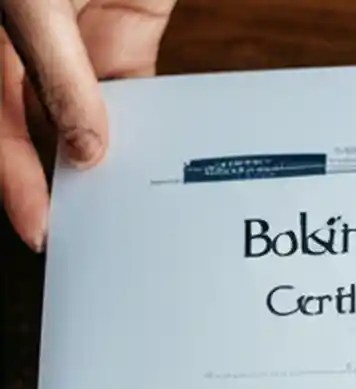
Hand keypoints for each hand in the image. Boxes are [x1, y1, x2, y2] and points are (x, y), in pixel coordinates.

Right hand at [1, 0, 174, 251]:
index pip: (6, 132)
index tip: (42, 232)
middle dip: (75, 181)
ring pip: (102, 118)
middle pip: (52, 133)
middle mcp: (38, 54)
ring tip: (144, 206)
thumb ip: (58, 73)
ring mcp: (85, 46)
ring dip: (122, 156)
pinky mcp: (129, 33)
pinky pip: (143, 89)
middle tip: (102, 233)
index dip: (20, 185)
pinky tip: (174, 154)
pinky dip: (158, 121)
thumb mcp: (35, 7)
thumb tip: (86, 149)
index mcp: (0, 54)